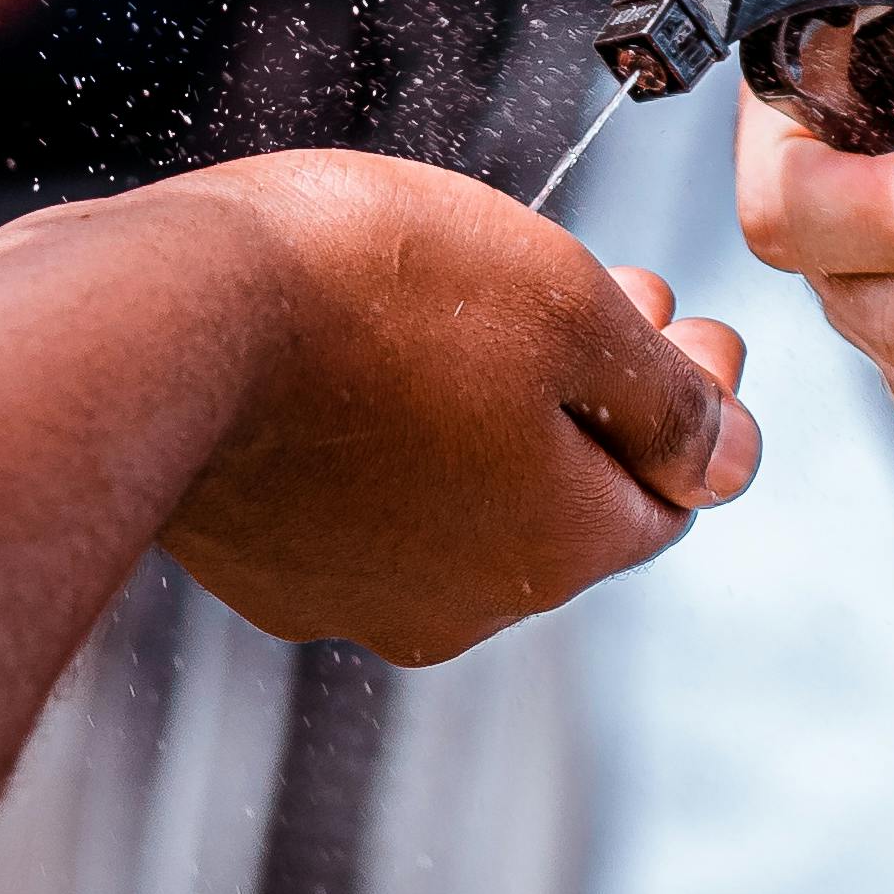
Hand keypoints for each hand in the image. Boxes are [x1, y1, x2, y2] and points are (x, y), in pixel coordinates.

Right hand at [161, 150, 757, 661]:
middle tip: (599, 288)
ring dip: (487, 414)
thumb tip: (737, 462)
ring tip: (470, 309)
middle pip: (562, 502)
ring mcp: (349, 596)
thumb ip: (669, 401)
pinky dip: (382, 434)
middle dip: (594, 397)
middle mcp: (460, 606)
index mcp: (559, 552)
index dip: (687, 402)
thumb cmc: (371, 295)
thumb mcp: (568, 313)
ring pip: (456, 501)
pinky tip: (360, 351)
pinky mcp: (259, 567)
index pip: (666, 498)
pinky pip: (355, 503)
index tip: (681, 314)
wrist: (157, 326)